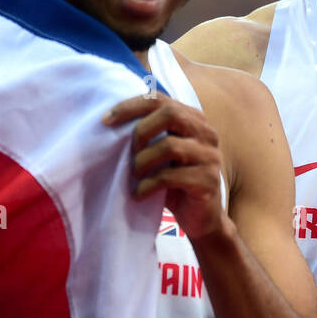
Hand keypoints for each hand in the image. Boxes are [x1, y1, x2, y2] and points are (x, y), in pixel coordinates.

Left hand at [103, 93, 229, 242]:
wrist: (200, 218)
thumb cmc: (175, 182)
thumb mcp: (162, 153)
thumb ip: (151, 134)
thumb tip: (110, 120)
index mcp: (194, 120)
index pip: (160, 99)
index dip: (130, 106)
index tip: (105, 120)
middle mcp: (206, 133)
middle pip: (171, 114)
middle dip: (141, 131)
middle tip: (129, 151)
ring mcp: (210, 157)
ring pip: (170, 146)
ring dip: (143, 161)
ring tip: (134, 175)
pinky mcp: (207, 181)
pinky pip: (170, 177)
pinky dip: (148, 185)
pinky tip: (139, 194)